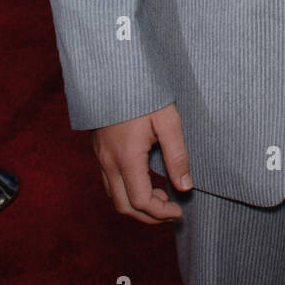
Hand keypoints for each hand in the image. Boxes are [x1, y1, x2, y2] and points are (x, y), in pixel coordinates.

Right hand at [91, 102, 192, 223]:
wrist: (113, 69)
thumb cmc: (142, 91)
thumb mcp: (167, 119)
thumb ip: (177, 155)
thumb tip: (185, 186)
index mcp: (126, 158)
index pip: (140, 201)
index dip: (161, 212)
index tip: (180, 210)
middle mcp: (108, 162)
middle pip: (124, 206)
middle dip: (148, 215)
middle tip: (170, 210)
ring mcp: (100, 156)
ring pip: (114, 195)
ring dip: (136, 203)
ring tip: (160, 193)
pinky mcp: (99, 148)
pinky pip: (109, 181)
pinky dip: (127, 190)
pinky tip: (144, 177)